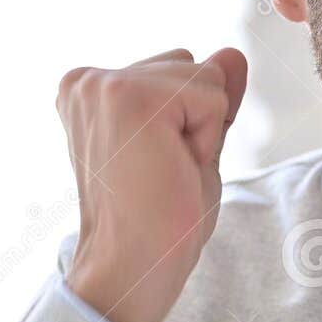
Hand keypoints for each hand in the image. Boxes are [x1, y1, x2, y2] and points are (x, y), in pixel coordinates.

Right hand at [56, 47, 247, 321]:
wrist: (133, 268)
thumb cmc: (158, 220)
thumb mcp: (191, 146)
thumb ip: (209, 98)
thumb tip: (234, 53)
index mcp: (91, 90)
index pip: (180, 73)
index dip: (189, 124)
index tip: (156, 165)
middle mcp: (88, 79)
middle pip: (194, 66)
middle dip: (198, 121)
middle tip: (162, 172)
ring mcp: (104, 84)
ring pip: (206, 78)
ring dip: (202, 131)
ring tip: (164, 171)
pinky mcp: (128, 96)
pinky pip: (211, 95)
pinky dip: (206, 139)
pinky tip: (169, 169)